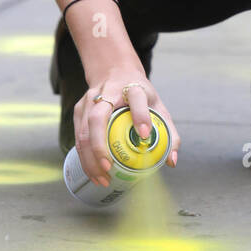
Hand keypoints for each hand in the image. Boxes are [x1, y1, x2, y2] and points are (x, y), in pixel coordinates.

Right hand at [74, 62, 179, 188]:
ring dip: (90, 158)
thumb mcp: (157, 106)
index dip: (140, 116)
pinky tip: (93, 172)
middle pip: (98, 118)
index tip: (145, 135)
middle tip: (109, 169)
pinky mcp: (79, 108)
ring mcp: (90, 100)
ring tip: (102, 179)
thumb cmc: (140, 94)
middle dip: (100, 147)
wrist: (114, 71)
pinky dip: (84, 157)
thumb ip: (169, 132)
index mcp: (132, 87)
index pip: (137, 97)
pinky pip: (78, 136)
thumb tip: (171, 162)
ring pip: (83, 131)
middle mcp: (108, 92)